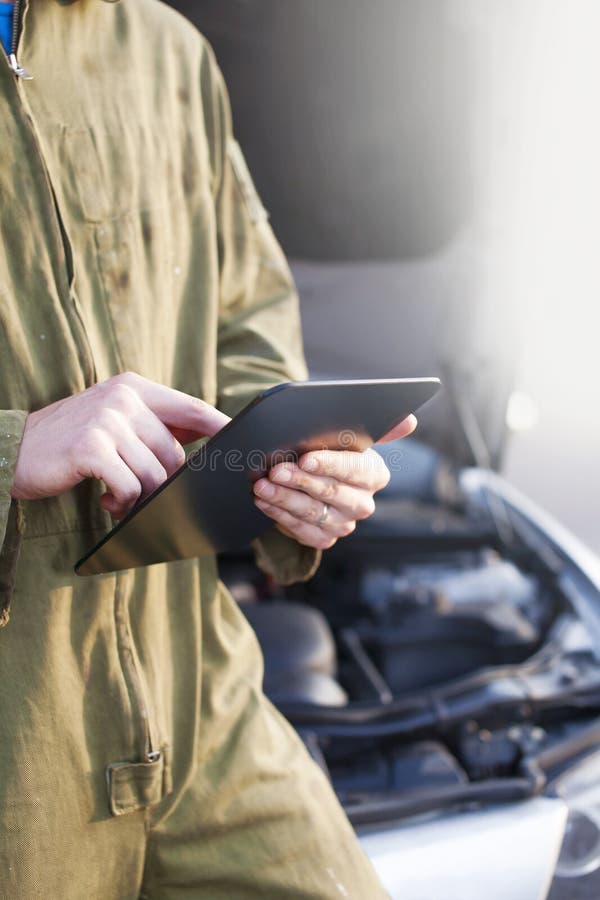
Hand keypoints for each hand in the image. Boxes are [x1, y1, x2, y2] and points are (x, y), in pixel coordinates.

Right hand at [12, 372, 229, 518]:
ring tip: (117, 498)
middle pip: (175, 454)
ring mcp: (107, 420)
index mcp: (135, 387)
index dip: (222, 430)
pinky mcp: (91, 447)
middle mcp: (124, 397)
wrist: (12, 451)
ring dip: (140, 497)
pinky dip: (121, 503)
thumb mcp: (112, 420)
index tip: (244, 448)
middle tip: (138, 494)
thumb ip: (154, 425)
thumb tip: (204, 440)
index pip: (194, 409)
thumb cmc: (69, 442)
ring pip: (155, 475)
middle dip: (163, 483)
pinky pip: (130, 487)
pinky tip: (105, 500)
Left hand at [253, 414, 416, 549]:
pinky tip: (265, 503)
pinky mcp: (325, 538)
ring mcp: (345, 524)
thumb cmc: (329, 451)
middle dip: (299, 481)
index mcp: (374, 474)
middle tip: (274, 471)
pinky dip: (279, 516)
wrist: (313, 479)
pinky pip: (301, 531)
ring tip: (261, 486)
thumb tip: (409, 420)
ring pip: (312, 513)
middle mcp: (363, 502)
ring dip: (284, 499)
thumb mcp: (349, 436)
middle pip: (330, 493)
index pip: (353, 468)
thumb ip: (379, 428)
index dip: (329, 464)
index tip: (305, 458)